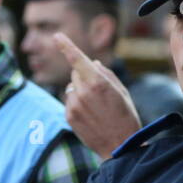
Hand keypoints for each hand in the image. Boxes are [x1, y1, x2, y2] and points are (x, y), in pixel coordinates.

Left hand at [54, 33, 142, 158]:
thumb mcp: (122, 92)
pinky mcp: (68, 116)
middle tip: (100, 92)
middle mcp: (83, 91)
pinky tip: (90, 116)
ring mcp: (73, 104)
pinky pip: (69, 101)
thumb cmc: (126, 117)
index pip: (77, 59)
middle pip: (76, 73)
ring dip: (80, 91)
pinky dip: (77, 104)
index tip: (57, 36)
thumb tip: (92, 63)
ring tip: (96, 107)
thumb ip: (106, 74)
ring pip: (71, 87)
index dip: (66, 45)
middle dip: (84, 76)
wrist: (120, 147)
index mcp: (98, 82)